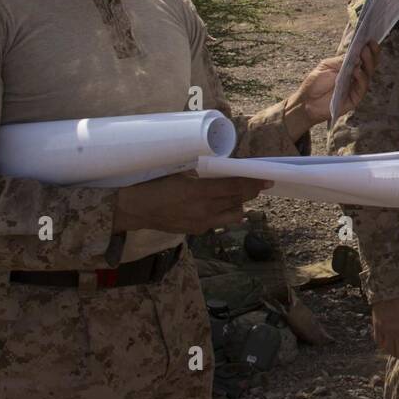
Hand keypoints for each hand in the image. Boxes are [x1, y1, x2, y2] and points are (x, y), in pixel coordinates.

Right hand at [113, 173, 268, 234]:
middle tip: (258, 183)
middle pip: (238, 201)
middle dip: (250, 192)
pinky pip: (220, 221)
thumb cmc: (152, 183)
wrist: (132, 209)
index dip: (253, 183)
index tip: (266, 178)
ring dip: (239, 203)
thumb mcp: (177, 172)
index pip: (235, 187)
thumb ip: (202, 172)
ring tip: (236, 194)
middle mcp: (204, 210)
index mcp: (198, 191)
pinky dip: (225, 212)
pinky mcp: (197, 230)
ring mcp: (201, 223)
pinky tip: (220, 204)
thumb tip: (224, 167)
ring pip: (234, 214)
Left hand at [281, 41, 381, 139]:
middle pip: (369, 64)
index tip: (370, 39)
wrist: (307, 102)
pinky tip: (357, 71)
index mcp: (349, 67)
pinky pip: (362, 87)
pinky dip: (361, 78)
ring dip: (367, 63)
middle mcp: (355, 76)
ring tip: (364, 53)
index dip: (368, 48)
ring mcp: (356, 87)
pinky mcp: (355, 98)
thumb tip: (356, 53)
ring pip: (368, 74)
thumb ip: (341, 60)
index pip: (363, 57)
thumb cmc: (315, 83)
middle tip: (369, 45)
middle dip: (371, 53)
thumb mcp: (327, 66)